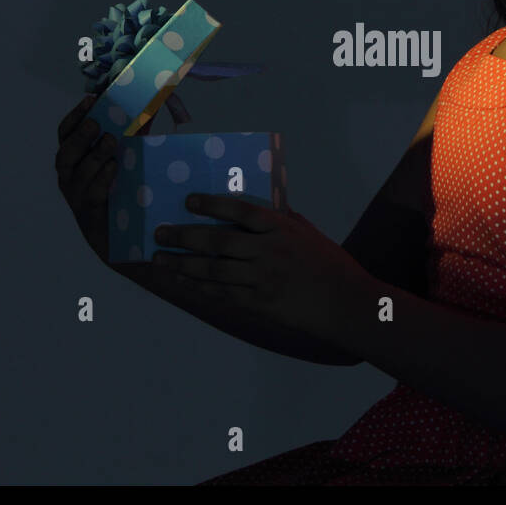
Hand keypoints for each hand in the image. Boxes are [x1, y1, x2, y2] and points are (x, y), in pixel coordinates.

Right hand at [55, 93, 152, 262]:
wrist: (132, 240)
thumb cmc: (130, 193)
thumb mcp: (131, 159)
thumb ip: (135, 135)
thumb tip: (152, 105)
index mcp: (75, 161)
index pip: (65, 134)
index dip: (75, 116)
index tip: (90, 100)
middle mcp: (70, 179)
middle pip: (65, 154)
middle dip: (80, 136)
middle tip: (97, 123)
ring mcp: (77, 199)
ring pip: (76, 175)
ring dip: (93, 156)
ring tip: (110, 141)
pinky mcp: (90, 218)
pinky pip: (91, 195)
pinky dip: (101, 179)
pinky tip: (114, 167)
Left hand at [124, 194, 372, 340]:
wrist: (345, 303)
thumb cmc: (328, 263)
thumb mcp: (306, 232)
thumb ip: (280, 219)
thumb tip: (252, 205)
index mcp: (282, 228)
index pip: (241, 211)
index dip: (212, 205)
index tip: (188, 201)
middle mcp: (269, 251)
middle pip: (218, 242)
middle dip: (184, 237)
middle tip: (160, 232)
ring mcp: (263, 279)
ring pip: (214, 270)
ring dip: (183, 264)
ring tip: (160, 259)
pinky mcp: (260, 303)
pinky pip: (222, 293)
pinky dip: (200, 286)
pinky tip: (183, 280)